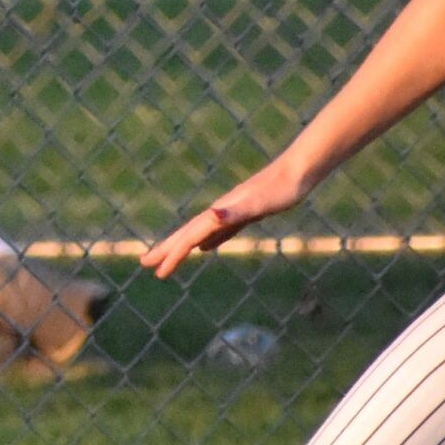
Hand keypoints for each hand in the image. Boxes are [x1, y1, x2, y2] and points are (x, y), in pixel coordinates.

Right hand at [140, 158, 306, 278]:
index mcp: (219, 212)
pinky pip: (220, 231)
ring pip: (201, 232)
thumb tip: (210, 216)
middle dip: (167, 249)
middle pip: (187, 233)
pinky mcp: (246, 213)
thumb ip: (234, 211)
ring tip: (171, 257)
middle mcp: (221, 210)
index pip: (188, 237)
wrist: (300, 170)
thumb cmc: (281, 189)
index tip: (156, 273)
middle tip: (144, 263)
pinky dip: (210, 240)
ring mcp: (233, 211)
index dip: (172, 255)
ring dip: (184, 245)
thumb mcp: (258, 204)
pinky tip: (208, 246)